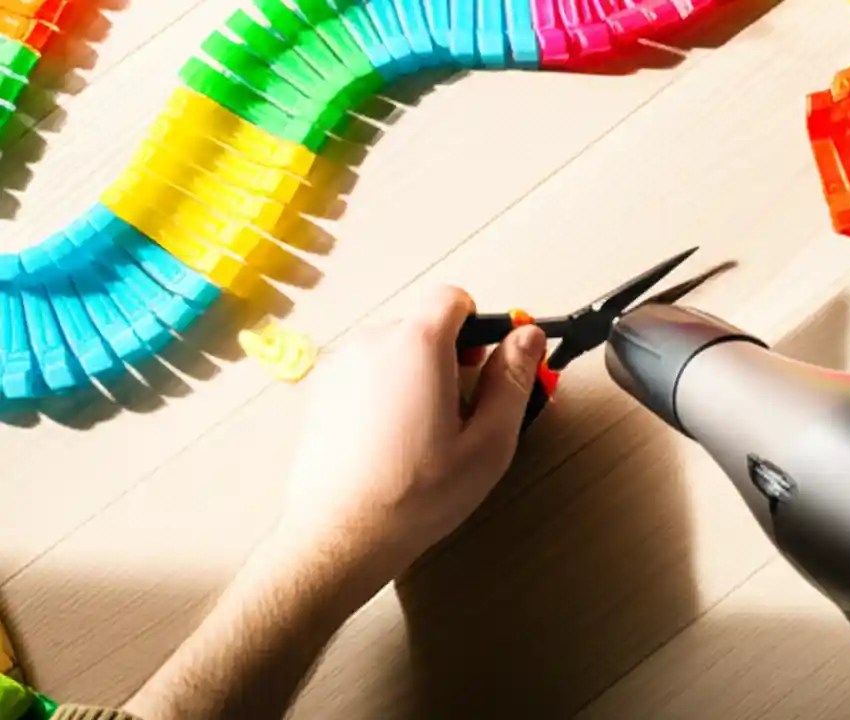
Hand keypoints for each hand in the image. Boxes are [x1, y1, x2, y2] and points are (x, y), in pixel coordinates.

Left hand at [280, 285, 546, 580]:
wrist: (340, 535)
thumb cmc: (415, 495)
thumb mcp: (488, 442)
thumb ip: (512, 380)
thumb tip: (527, 338)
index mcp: (418, 345)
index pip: (453, 298)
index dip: (478, 324)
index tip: (487, 360)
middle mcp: (373, 343)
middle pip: (424, 325)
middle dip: (449, 356)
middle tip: (461, 411)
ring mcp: (340, 365)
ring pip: (394, 349)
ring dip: (415, 374)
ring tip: (423, 432)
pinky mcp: (321, 390)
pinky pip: (366, 372)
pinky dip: (384, 391)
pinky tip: (391, 440)